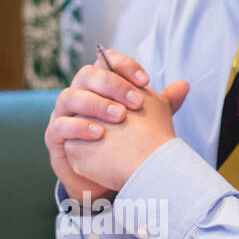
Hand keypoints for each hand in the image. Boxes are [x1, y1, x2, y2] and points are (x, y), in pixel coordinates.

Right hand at [64, 73, 189, 193]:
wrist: (101, 176)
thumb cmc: (121, 143)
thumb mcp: (144, 123)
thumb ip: (162, 105)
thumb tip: (184, 85)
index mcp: (98, 85)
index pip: (106, 61)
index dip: (124, 66)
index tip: (146, 81)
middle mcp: (78, 93)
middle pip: (87, 74)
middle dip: (112, 85)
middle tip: (135, 102)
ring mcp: (62, 114)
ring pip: (69, 96)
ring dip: (95, 104)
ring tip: (119, 117)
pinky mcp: (54, 136)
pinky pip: (60, 126)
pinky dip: (78, 127)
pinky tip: (99, 133)